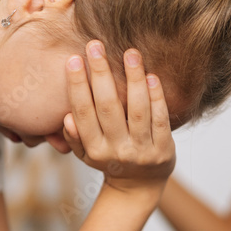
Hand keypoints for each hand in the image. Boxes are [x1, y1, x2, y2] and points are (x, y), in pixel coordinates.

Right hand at [62, 40, 175, 196]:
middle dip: (100, 74)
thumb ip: (75, 136)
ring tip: (130, 52)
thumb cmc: (109, 160)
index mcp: (94, 150)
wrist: (140, 186)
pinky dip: (156, 97)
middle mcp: (117, 151)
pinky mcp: (164, 148)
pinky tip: (151, 76)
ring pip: (137, 110)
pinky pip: (160, 119)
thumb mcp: (86, 154)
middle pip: (107, 107)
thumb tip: (66, 117)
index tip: (73, 59)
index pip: (82, 113)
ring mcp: (142, 150)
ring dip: (133, 79)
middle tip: (95, 44)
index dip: (77, 86)